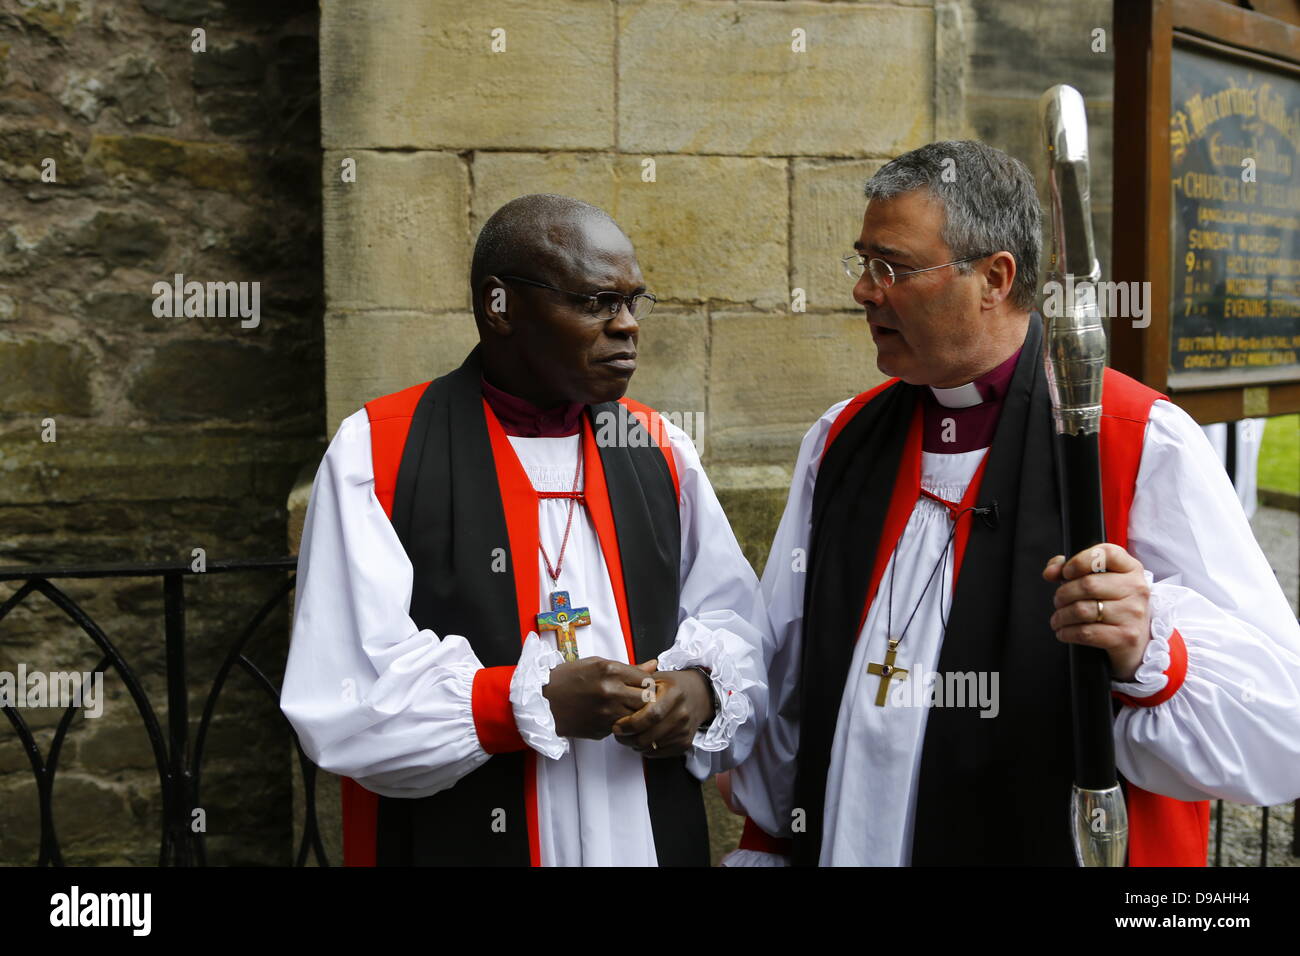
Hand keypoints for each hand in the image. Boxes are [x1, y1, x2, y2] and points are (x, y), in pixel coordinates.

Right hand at [543, 657, 656, 739]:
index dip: (648, 684)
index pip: (647, 680)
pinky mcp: (602, 730)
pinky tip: (609, 717)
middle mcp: (611, 692)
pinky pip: (622, 728)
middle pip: (647, 700)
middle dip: (647, 700)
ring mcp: (607, 713)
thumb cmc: (568, 679)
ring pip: (638, 717)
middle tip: (639, 699)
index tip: (643, 685)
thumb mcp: (597, 664)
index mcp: (611, 671)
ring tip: (625, 708)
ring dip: (635, 714)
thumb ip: (628, 667)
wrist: (543, 702)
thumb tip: (653, 665)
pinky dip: (621, 724)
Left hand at [612, 667, 714, 757]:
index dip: (631, 724)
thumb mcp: (657, 677)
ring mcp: (685, 730)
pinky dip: (646, 749)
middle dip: (628, 738)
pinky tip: (641, 739)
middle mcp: (682, 713)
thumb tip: (616, 696)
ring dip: (635, 745)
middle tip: (618, 733)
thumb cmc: (674, 686)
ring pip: (652, 746)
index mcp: (674, 693)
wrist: (699, 694)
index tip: (617, 725)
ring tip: (628, 736)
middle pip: (649, 735)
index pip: (651, 715)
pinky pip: (659, 753)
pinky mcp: (685, 743)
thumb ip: (637, 686)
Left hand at [1042, 543, 1151, 680]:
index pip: (1107, 553)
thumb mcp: (1099, 580)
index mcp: (1131, 568)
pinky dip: (1066, 632)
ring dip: (1061, 616)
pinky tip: (1063, 632)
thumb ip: (1070, 568)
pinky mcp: (1126, 637)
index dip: (1080, 560)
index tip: (1066, 572)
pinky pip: (1085, 633)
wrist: (1138, 640)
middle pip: (1087, 585)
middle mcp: (1136, 588)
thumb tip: (1050, 572)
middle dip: (1063, 594)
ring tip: (1058, 618)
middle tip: (1058, 601)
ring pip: (1082, 610)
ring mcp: (1133, 613)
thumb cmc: (1113, 605)